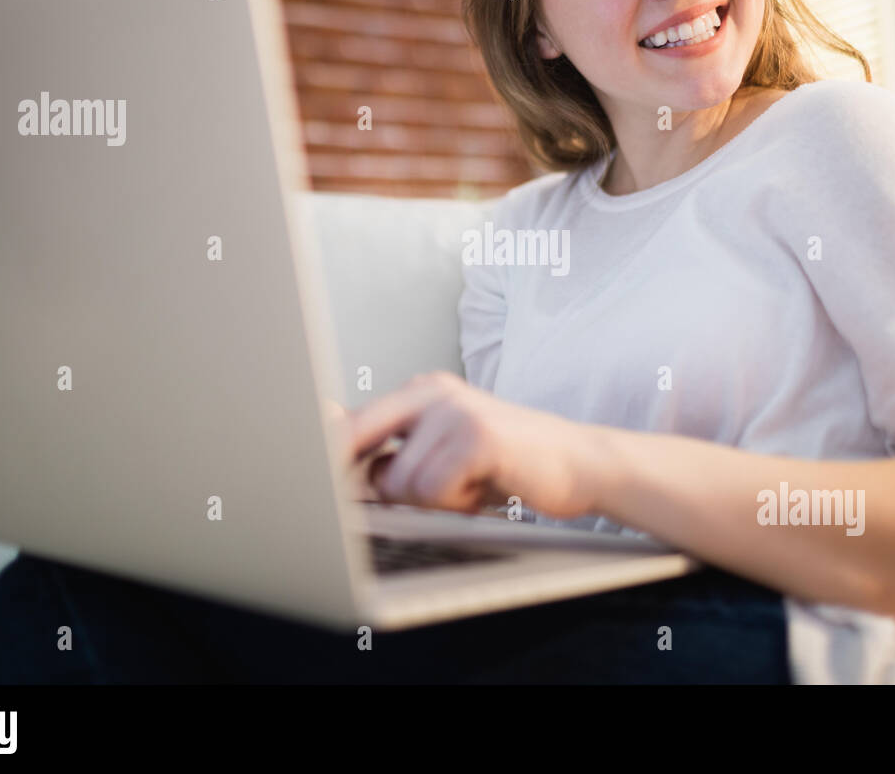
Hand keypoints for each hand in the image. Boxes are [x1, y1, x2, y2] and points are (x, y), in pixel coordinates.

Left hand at [344, 371, 609, 518]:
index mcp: (420, 391)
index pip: (350, 423)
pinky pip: (431, 489)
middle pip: (354, 438)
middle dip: (361, 477)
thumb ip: (393, 453)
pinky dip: (457, 502)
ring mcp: (454, 409)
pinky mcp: (476, 435)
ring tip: (469, 484)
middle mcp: (431, 391)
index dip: (329, 457)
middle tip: (410, 492)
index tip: (314, 476)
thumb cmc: (510, 465)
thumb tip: (330, 455)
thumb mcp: (446, 453)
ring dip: (432, 499)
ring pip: (397, 482)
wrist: (581, 464)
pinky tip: (485, 486)